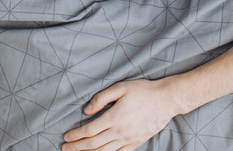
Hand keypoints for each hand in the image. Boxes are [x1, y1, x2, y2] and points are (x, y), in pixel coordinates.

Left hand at [62, 79, 180, 150]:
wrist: (167, 100)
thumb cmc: (144, 91)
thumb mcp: (121, 87)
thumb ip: (102, 98)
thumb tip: (86, 110)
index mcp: (115, 117)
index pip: (90, 130)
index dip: (76, 135)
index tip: (66, 137)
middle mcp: (120, 131)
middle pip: (94, 143)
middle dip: (77, 147)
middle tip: (65, 148)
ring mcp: (129, 139)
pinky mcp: (136, 143)